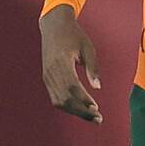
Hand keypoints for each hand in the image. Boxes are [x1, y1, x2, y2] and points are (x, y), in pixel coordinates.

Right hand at [40, 4, 102, 122]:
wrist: (54, 26)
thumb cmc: (74, 35)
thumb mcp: (88, 48)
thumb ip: (92, 68)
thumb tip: (98, 87)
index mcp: (61, 61)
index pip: (72, 86)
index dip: (83, 99)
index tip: (96, 108)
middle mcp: (51, 71)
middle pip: (65, 98)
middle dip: (82, 111)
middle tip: (98, 119)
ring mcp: (47, 76)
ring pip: (59, 101)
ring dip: (75, 111)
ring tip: (92, 116)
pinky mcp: (46, 78)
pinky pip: (55, 98)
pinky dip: (68, 106)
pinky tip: (81, 109)